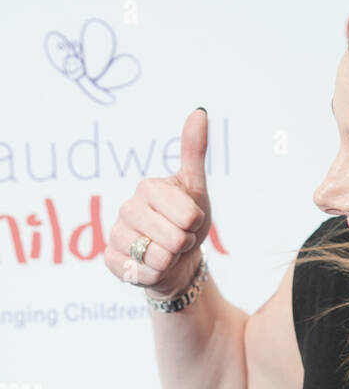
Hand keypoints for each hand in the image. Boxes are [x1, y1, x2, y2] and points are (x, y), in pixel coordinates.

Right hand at [103, 108, 210, 297]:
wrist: (176, 259)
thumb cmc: (187, 222)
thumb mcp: (196, 190)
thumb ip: (194, 152)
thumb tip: (199, 111)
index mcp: (148, 187)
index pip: (188, 216)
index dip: (195, 225)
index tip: (188, 221)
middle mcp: (127, 207)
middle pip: (175, 239)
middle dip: (184, 245)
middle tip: (178, 240)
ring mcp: (116, 234)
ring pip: (159, 259)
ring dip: (170, 262)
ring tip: (165, 252)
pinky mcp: (110, 260)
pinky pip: (141, 274)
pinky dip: (153, 277)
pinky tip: (151, 267)